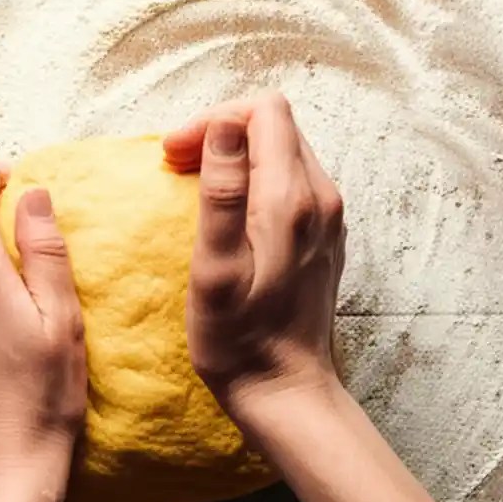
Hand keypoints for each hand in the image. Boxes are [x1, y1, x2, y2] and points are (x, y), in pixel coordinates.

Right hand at [164, 92, 345, 423]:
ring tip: (193, 186)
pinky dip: (253, 182)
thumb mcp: (215, 269)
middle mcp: (322, 198)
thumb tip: (222, 124)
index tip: (174, 156)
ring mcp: (328, 218)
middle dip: (221, 132)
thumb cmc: (238, 340)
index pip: (264, 109)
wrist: (285, 392)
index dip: (213, 119)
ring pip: (282, 151)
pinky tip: (227, 216)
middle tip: (175, 168)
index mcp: (293, 198)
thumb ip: (222, 192)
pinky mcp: (324, 238)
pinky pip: (290, 183)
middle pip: (274, 125)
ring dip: (235, 156)